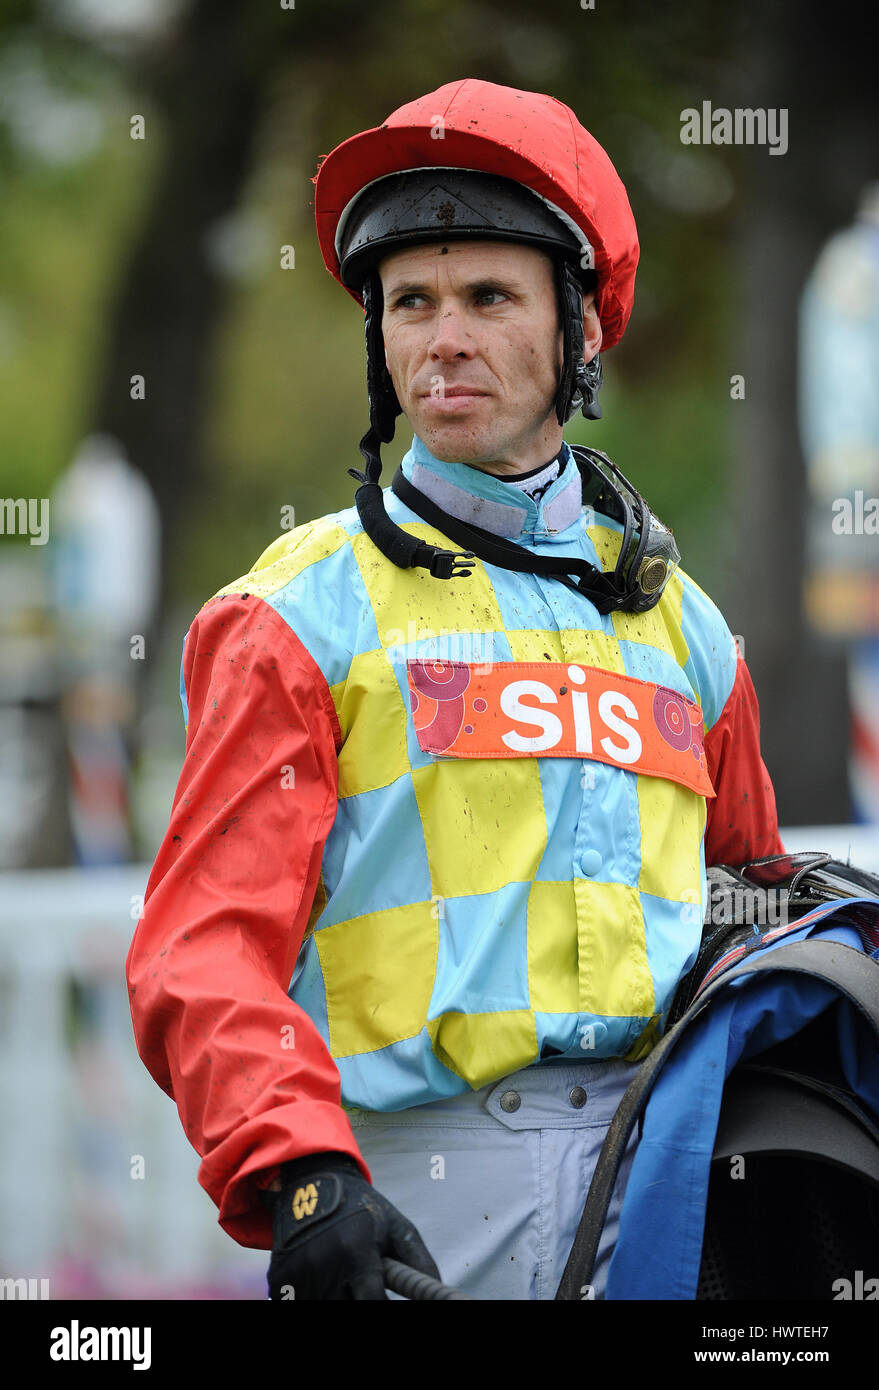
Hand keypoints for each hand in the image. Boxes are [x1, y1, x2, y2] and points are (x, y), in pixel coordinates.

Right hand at [267, 1151, 441, 1299]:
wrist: (311, 1182)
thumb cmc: (360, 1208)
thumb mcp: (396, 1226)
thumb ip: (419, 1262)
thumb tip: (439, 1292)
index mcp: (357, 1251)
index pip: (372, 1303)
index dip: (379, 1307)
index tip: (383, 1302)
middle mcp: (326, 1264)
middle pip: (344, 1308)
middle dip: (356, 1300)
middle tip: (361, 1287)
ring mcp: (300, 1273)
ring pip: (322, 1306)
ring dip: (336, 1298)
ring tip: (344, 1282)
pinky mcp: (280, 1277)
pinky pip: (297, 1303)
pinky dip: (313, 1297)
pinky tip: (324, 1284)